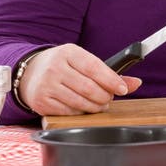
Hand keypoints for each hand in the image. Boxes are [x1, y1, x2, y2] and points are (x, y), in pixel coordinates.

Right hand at [18, 44, 141, 115]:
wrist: (30, 72)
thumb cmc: (62, 66)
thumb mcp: (82, 61)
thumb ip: (108, 73)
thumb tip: (135, 83)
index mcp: (68, 52)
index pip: (94, 67)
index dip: (111, 80)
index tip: (123, 89)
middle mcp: (55, 67)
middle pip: (89, 88)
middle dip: (104, 96)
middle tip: (109, 98)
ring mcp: (46, 85)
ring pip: (80, 102)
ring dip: (95, 107)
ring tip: (99, 104)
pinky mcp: (41, 102)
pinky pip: (69, 112)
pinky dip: (81, 113)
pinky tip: (83, 108)